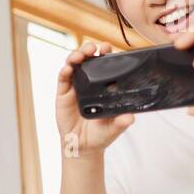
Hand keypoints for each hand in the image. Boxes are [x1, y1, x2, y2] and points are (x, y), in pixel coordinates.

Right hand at [55, 40, 134, 157]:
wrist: (83, 146)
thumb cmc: (100, 134)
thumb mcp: (114, 128)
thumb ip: (122, 122)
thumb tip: (130, 118)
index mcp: (103, 86)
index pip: (105, 65)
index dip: (106, 54)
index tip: (109, 48)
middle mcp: (89, 82)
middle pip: (88, 59)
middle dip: (89, 49)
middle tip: (93, 48)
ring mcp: (75, 86)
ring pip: (74, 64)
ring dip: (75, 55)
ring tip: (80, 55)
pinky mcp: (63, 93)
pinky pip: (63, 79)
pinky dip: (64, 71)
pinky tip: (67, 69)